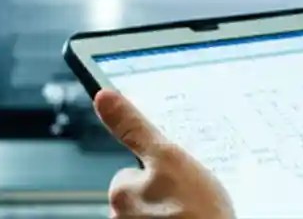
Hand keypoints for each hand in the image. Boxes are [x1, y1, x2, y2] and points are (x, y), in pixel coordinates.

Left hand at [94, 89, 235, 218]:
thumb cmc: (199, 214)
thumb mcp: (169, 158)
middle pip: (142, 195)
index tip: (177, 183)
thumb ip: (134, 128)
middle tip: (190, 198)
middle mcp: (121, 217)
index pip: (133, 173)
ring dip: (171, 213)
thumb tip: (103, 97)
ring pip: (153, 215)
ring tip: (194, 215)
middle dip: (163, 194)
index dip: (159, 172)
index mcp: (122, 192)